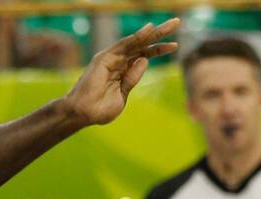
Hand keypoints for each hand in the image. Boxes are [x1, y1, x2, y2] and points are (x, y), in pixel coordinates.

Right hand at [62, 19, 179, 126]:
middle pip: (143, 44)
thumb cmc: (100, 110)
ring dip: (153, 32)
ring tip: (171, 24)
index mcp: (124, 71)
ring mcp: (111, 58)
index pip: (144, 55)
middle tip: (177, 22)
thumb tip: (145, 60)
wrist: (83, 114)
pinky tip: (150, 30)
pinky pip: (124, 45)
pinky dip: (137, 37)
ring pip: (136, 41)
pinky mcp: (104, 57)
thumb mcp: (123, 95)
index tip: (175, 45)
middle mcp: (118, 60)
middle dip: (160, 34)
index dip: (159, 49)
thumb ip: (133, 78)